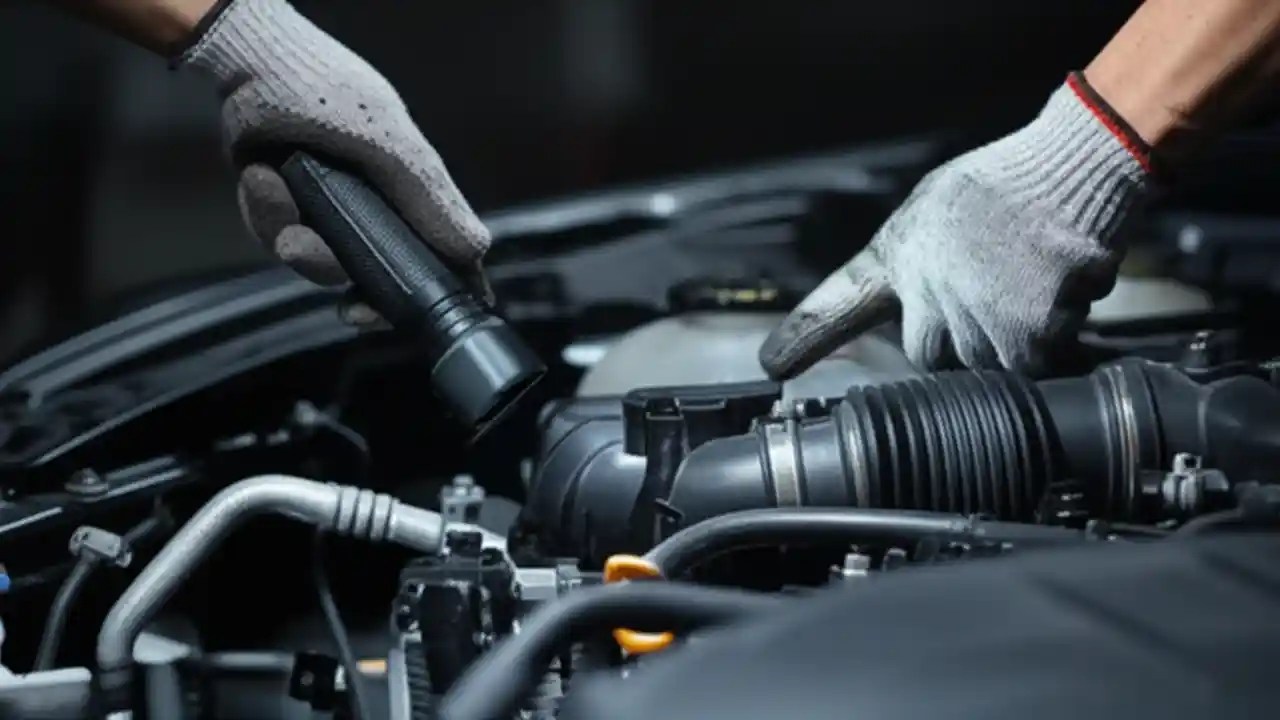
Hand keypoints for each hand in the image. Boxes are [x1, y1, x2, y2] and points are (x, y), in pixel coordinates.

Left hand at [180, 0, 489, 309]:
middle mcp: (372, 207)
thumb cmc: (329, 91)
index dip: (425, 288)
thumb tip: (478, 250)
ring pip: (315, 260)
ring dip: (289, 228)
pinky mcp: (285, 207)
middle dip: (334, 268)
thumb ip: (431, 198)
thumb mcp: (389, 144)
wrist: (250, 63)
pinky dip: (264, 211)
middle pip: (366, 275)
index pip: (433, 254)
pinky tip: (261, 175)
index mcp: (410, 194)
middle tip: (323, 275)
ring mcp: (327, 210)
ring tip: (272, 181)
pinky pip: (275, 237)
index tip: (401, 311)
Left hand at [760, 75, 1150, 378]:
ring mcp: (973, 314)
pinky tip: (1059, 290)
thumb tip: (922, 309)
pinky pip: (1038, 364)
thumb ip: (922, 265)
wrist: (1074, 167)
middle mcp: (928, 291)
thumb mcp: (940, 211)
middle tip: (995, 296)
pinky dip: (1057, 339)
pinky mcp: (1024, 332)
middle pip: (932, 358)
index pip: (840, 302)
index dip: (805, 336)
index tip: (773, 364)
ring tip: (1032, 282)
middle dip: (960, 343)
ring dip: (1016, 340)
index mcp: (902, 256)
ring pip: (989, 366)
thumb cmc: (1012, 184)